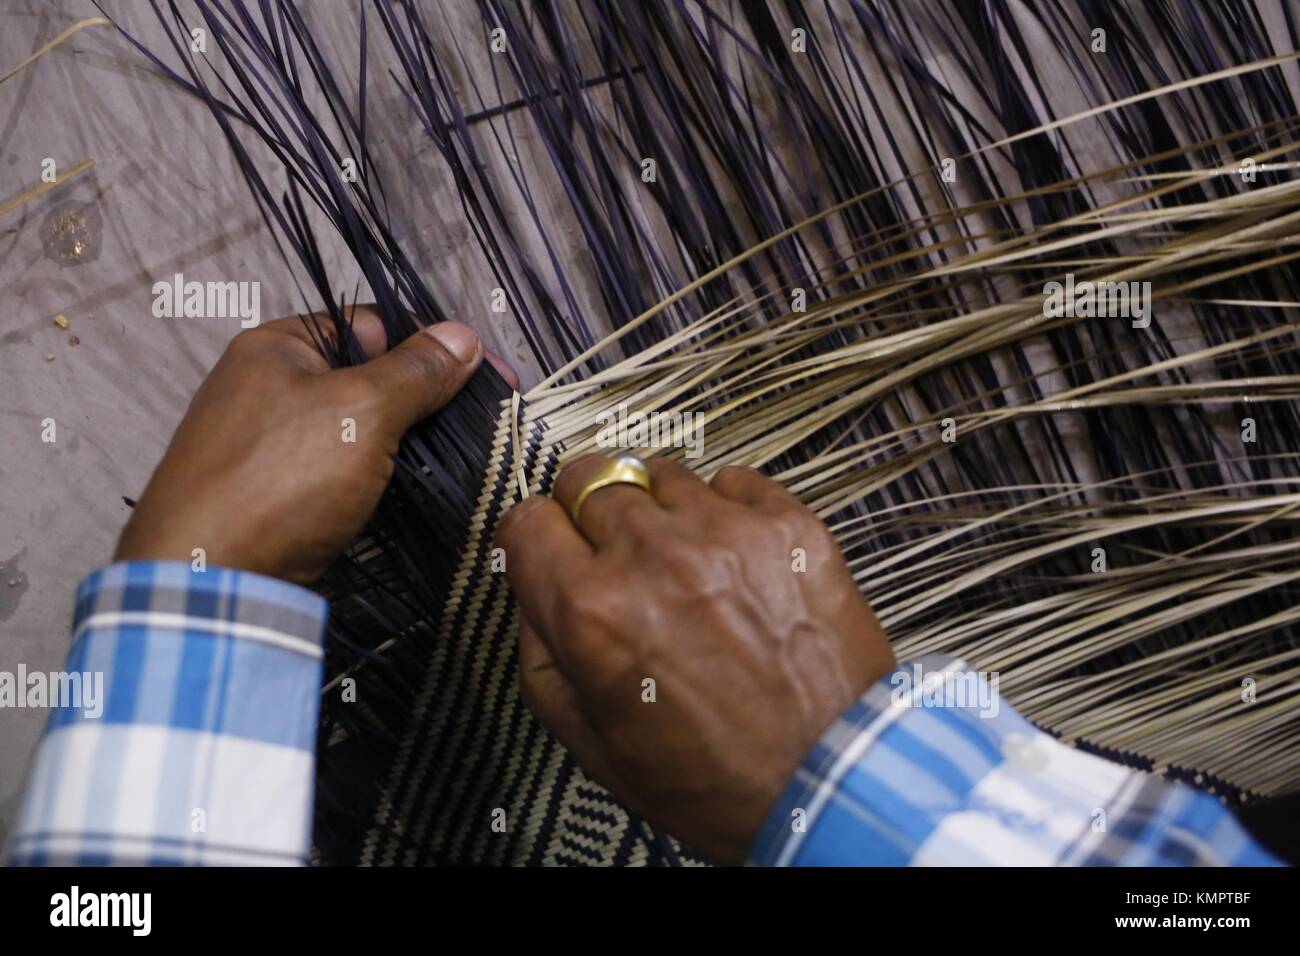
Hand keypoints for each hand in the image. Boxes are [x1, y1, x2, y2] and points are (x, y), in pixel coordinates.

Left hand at [116, 307, 516, 584]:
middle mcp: (268, 387)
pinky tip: (412, 490)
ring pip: (358, 428)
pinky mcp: (276, 494)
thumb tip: (463, 336)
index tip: (490, 375)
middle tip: (485, 420)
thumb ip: (416, 371)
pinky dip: (377, 476)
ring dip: (406, 441)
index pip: (373, 324)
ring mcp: (269, 444)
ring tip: (461, 456)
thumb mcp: (362, 410)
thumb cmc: (280, 479)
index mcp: (278, 347)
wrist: (209, 582)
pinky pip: (341, 470)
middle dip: (425, 397)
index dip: (434, 345)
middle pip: (368, 376)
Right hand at [495, 454, 894, 863]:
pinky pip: (731, 479)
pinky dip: (723, 509)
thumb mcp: (593, 744)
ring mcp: (725, 533)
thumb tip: (536, 591)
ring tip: (681, 560)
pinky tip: (730, 557)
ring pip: (658, 472)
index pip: (527, 520)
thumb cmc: (716, 778)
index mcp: (592, 613)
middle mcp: (653, 558)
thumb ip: (542, 656)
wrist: (829, 782)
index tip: (552, 551)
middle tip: (614, 552)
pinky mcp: (787, 525)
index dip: (535, 539)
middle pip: (588, 478)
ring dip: (656, 509)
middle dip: (590, 515)